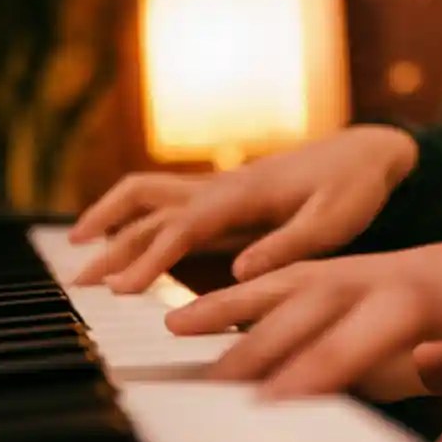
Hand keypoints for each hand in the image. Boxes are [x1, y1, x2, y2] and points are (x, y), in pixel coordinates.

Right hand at [69, 125, 417, 292]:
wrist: (365, 152)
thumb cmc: (354, 188)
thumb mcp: (335, 221)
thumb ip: (288, 245)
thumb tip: (240, 270)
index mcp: (242, 195)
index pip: (181, 228)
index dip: (149, 258)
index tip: (122, 290)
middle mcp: (219, 186)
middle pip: (146, 206)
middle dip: (109, 240)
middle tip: (77, 279)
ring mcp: (215, 186)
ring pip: (145, 193)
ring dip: (108, 215)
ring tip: (75, 245)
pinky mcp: (220, 193)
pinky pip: (162, 199)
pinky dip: (130, 214)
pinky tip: (118, 235)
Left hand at [166, 210, 441, 441]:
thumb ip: (438, 349)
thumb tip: (395, 376)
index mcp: (426, 275)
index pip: (318, 278)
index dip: (245, 299)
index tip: (178, 324)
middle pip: (338, 290)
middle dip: (262, 327)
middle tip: (199, 367)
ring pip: (403, 313)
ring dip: (335, 358)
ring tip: (277, 404)